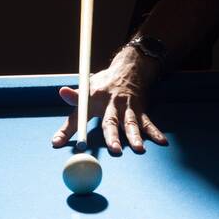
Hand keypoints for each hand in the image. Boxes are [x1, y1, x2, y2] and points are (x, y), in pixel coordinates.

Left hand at [53, 48, 168, 155]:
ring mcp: (127, 107)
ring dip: (135, 137)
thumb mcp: (87, 87)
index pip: (77, 116)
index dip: (66, 130)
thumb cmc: (104, 84)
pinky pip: (147, 123)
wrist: (129, 69)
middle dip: (113, 136)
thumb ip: (75, 98)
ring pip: (131, 124)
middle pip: (110, 122)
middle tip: (114, 149)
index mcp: (94, 99)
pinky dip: (155, 132)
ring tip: (138, 149)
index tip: (56, 143)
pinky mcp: (140, 110)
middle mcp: (111, 103)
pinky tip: (161, 142)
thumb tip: (61, 93)